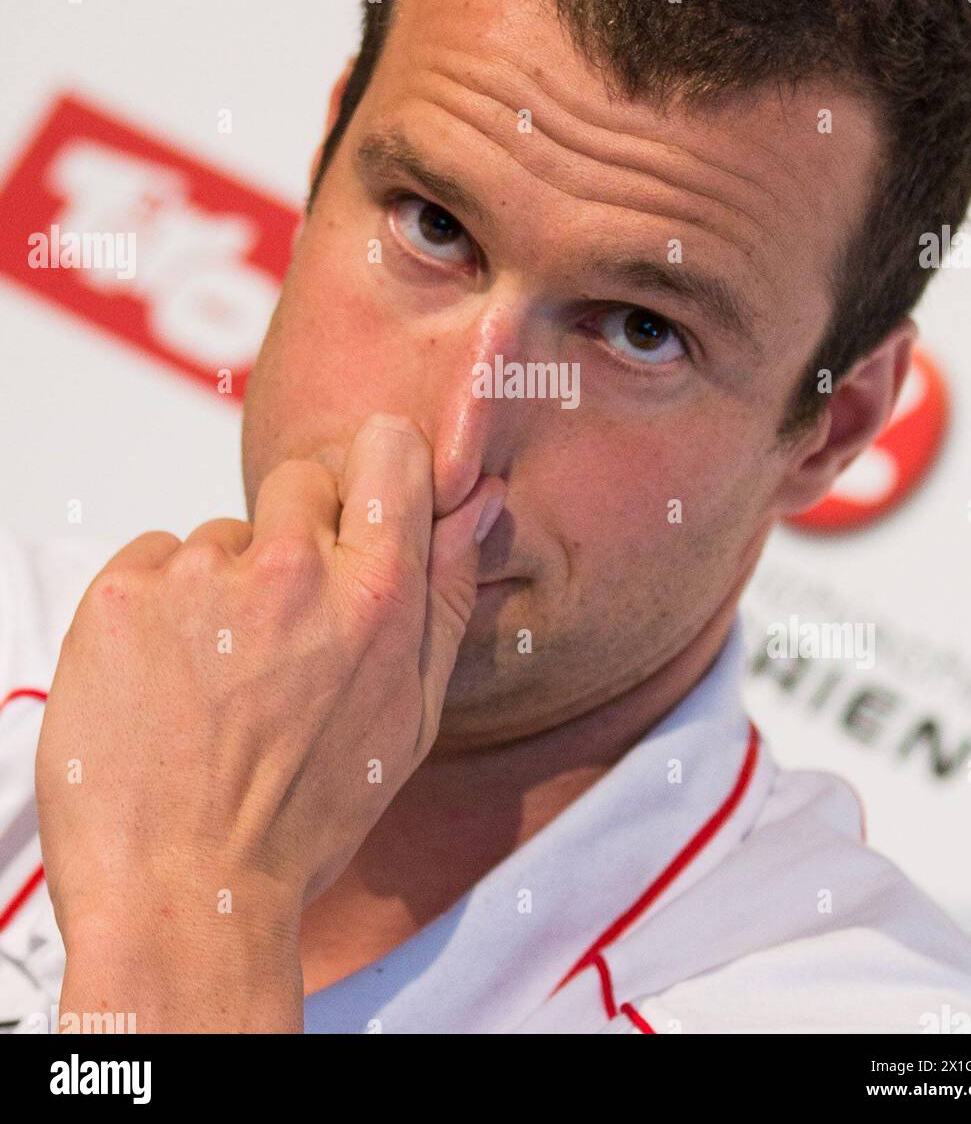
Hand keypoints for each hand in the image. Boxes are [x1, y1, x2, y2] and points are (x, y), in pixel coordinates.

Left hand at [35, 413, 504, 1026]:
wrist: (183, 893)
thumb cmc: (302, 817)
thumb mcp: (411, 717)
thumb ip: (447, 597)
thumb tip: (475, 505)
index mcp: (376, 596)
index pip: (386, 449)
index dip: (375, 469)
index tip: (360, 502)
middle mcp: (292, 570)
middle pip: (301, 481)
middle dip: (298, 534)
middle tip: (281, 626)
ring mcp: (200, 579)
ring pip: (223, 533)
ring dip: (224, 586)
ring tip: (218, 676)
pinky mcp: (124, 596)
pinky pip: (153, 558)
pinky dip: (160, 605)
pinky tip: (169, 677)